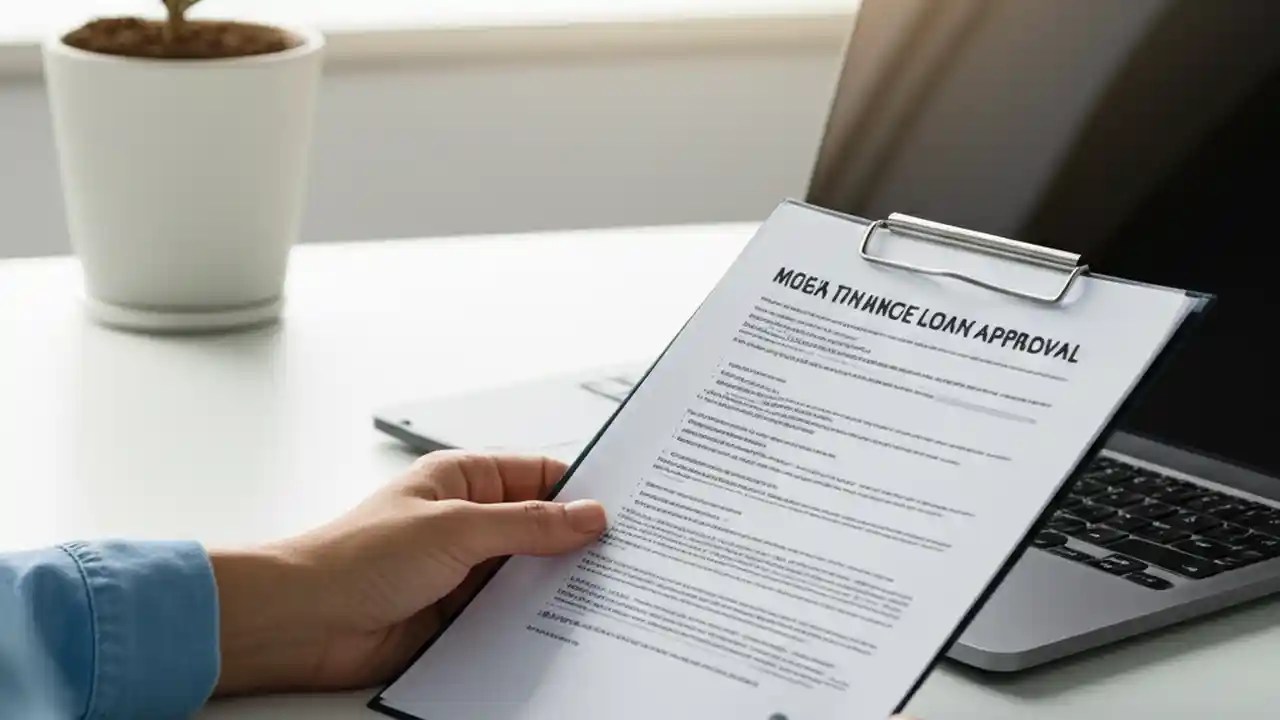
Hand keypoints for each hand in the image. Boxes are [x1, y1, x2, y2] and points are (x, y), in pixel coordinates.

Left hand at [210, 451, 606, 694]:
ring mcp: (463, 570)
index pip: (540, 475)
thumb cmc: (355, 558)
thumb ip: (528, 524)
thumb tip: (587, 516)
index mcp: (463, 479)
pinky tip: (559, 629)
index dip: (582, 490)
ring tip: (600, 596)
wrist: (303, 623)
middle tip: (624, 558)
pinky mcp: (458, 616)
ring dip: (554, 587)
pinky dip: (533, 621)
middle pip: (541, 527)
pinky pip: (510, 615)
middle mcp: (466, 522)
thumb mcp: (456, 528)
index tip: (625, 508)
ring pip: (529, 575)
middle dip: (576, 543)